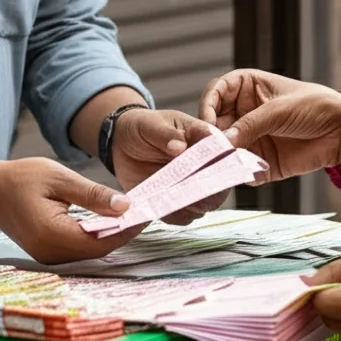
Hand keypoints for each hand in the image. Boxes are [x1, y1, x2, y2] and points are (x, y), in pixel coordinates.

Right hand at [0, 157, 142, 264]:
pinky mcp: (48, 252)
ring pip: (91, 252)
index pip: (103, 240)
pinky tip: (109, 220)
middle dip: (124, 233)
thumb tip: (125, 206)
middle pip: (100, 250)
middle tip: (147, 210)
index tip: (148, 211)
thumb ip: (92, 194)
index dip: (129, 229)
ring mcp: (49, 257)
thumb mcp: (60, 177)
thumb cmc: (20, 178)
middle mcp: (51, 253)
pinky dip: (97, 236)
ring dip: (113, 235)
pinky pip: (80, 249)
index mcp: (54, 234)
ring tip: (133, 213)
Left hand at [110, 108, 226, 223]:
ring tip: (170, 197)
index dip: (220, 161)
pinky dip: (176, 215)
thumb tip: (179, 146)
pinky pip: (185, 216)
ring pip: (206, 203)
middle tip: (188, 188)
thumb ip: (165, 134)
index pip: (220, 150)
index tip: (208, 168)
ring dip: (191, 205)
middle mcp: (201, 163)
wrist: (120, 143)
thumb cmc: (141, 127)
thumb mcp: (150, 125)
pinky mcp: (176, 200)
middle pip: (220, 182)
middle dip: (208, 189)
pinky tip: (161, 206)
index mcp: (200, 137)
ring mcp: (189, 183)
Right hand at [200, 69, 340, 180]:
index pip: (215, 93)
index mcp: (245, 88)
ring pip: (223, 149)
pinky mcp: (259, 161)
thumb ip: (250, 125)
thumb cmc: (316, 106)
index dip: (207, 106)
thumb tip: (222, 142)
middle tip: (209, 151)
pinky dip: (237, 174)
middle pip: (213, 124)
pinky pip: (240, 170)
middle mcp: (242, 112)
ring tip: (222, 167)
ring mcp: (249, 137)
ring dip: (220, 159)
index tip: (207, 123)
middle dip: (210, 138)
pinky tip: (243, 176)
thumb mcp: (280, 110)